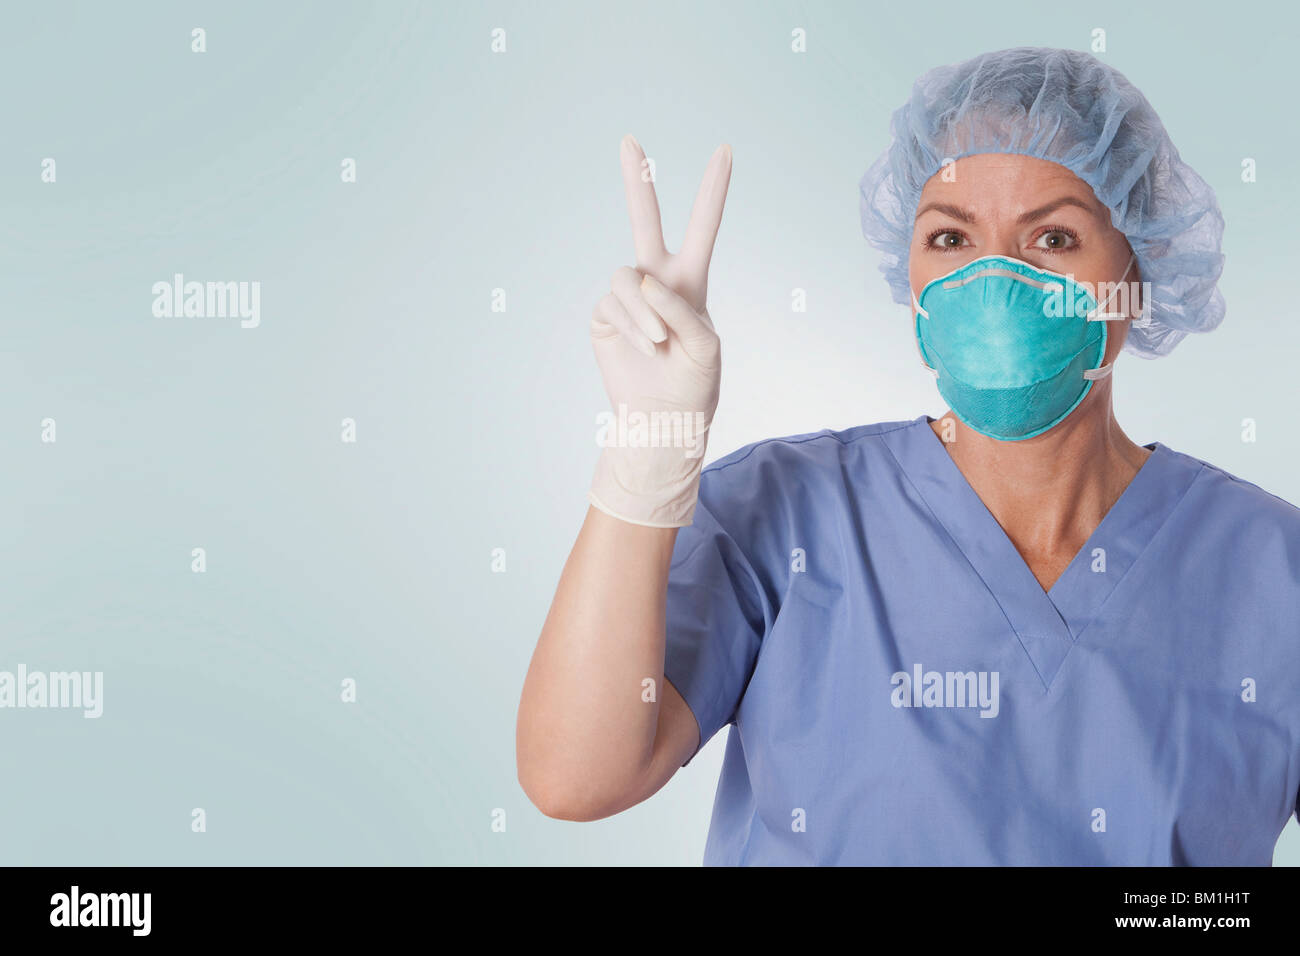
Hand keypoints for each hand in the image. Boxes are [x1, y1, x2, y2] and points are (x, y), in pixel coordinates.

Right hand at [587, 135, 731, 526]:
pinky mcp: (603, 315)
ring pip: (627, 278)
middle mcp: (656, 282)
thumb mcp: (705, 347)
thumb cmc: (692, 385)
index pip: (703, 228)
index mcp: (691, 282)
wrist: (660, 419)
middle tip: (630, 141)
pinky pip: (613, 304)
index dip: (713, 190)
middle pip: (645, 221)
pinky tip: (643, 347)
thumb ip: (681, 308)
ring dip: (644, 311)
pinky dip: (631, 326)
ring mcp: (627, 298)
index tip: (726, 150)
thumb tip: (642, 283)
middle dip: (636, 181)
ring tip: (657, 343)